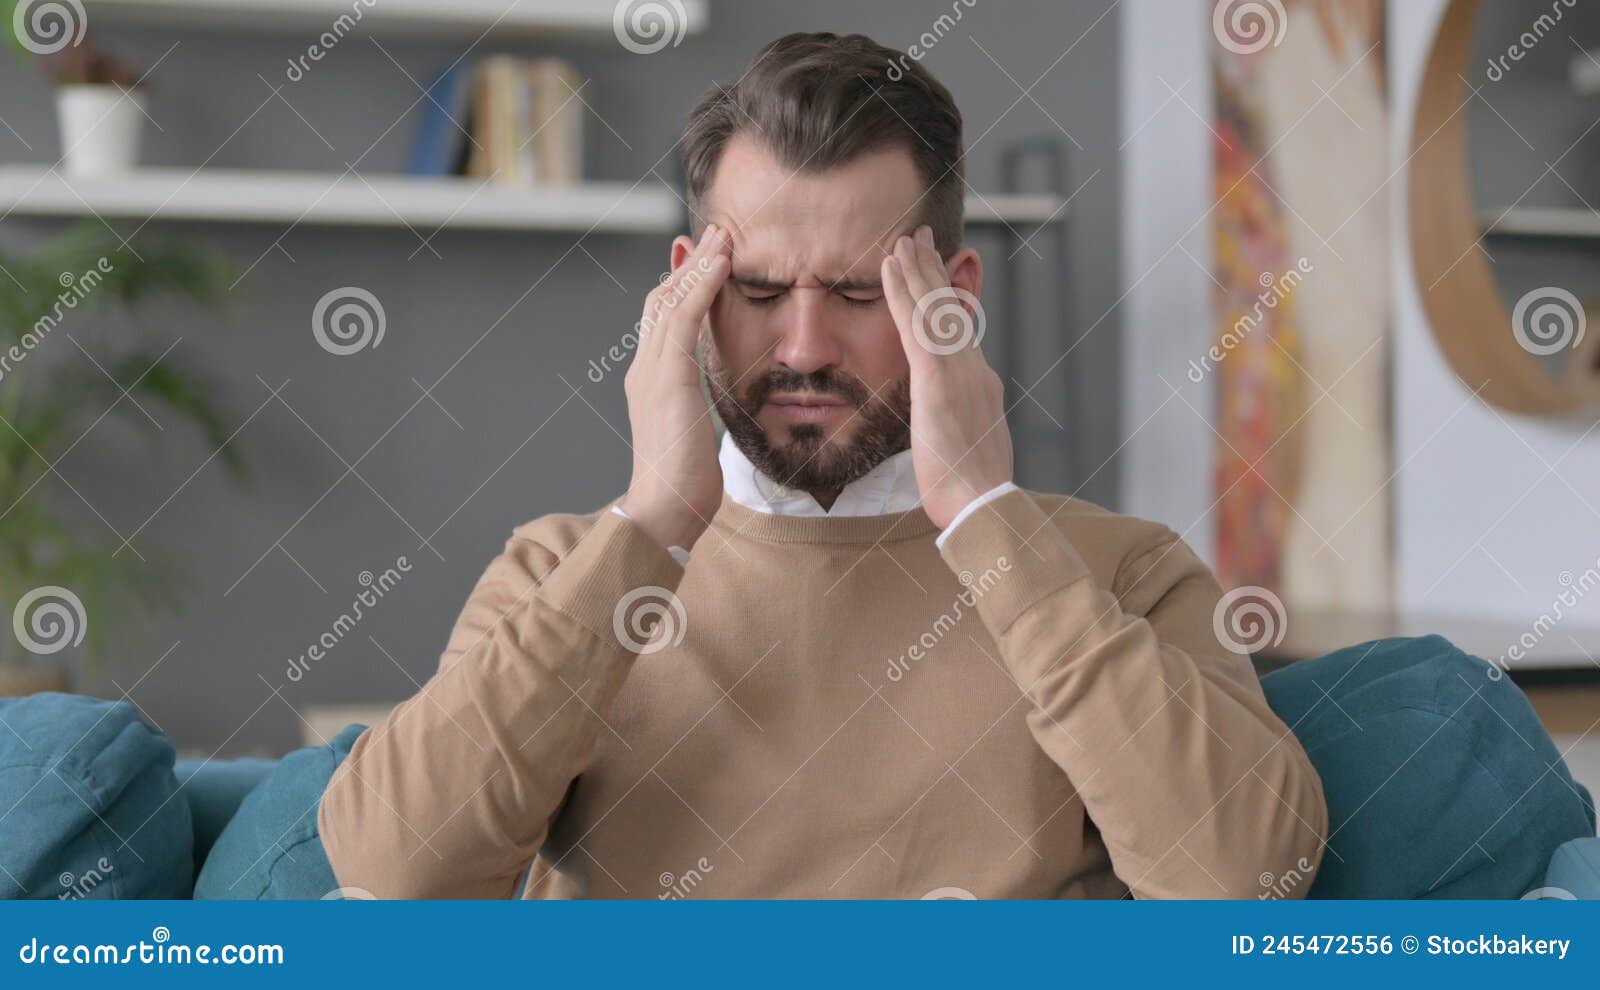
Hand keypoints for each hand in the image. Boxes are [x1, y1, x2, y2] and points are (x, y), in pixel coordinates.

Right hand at [618, 224, 731, 552]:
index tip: (704, 262)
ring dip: (699, 265)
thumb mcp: (695, 438)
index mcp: (652, 384)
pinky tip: (722, 264)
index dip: (683, 289)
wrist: (664, 512)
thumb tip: (707, 411)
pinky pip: (683, 318)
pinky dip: (703, 286)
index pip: (663, 322)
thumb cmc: (684, 487)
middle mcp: (645, 371)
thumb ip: (698, 414)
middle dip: (688, 266)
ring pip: (670, 301)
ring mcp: (652, 372)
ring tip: (724, 236)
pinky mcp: (666, 378)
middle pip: (661, 301)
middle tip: (715, 234)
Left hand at [881, 224, 1012, 529]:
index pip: (962, 329)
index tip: (939, 270)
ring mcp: (959, 371)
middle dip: (934, 270)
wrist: (983, 505)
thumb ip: (958, 422)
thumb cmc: (971, 490)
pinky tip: (890, 268)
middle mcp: (974, 369)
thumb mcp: (967, 445)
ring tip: (903, 238)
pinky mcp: (939, 380)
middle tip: (920, 235)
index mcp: (981, 383)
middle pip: (951, 308)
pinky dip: (902, 293)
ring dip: (917, 270)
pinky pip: (915, 326)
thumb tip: (948, 417)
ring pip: (935, 308)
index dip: (949, 295)